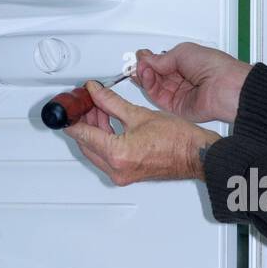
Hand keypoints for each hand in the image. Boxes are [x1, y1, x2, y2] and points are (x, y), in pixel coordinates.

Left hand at [65, 80, 219, 183]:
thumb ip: (111, 102)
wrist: (196, 155)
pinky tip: (109, 124)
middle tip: (86, 103)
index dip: (72, 116)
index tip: (70, 105)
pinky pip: (106, 157)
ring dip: (94, 130)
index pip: (82, 133)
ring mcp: (121, 174)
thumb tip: (95, 92)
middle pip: (86, 143)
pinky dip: (104, 140)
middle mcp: (116, 169)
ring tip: (100, 109)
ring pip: (95, 151)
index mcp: (117, 153)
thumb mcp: (139, 113)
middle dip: (84, 121)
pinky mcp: (127, 175)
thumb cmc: (178, 139)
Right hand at [133, 42, 251, 123]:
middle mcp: (182, 80)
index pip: (162, 63)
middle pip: (156, 75)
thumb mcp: (183, 52)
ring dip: (145, 76)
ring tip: (142, 69)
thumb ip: (161, 58)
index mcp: (187, 64)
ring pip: (154, 86)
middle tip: (137, 63)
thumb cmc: (214, 66)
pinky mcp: (177, 108)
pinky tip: (146, 77)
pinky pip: (158, 99)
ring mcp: (179, 94)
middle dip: (144, 68)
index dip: (150, 59)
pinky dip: (149, 88)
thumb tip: (147, 60)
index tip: (141, 56)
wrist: (225, 87)